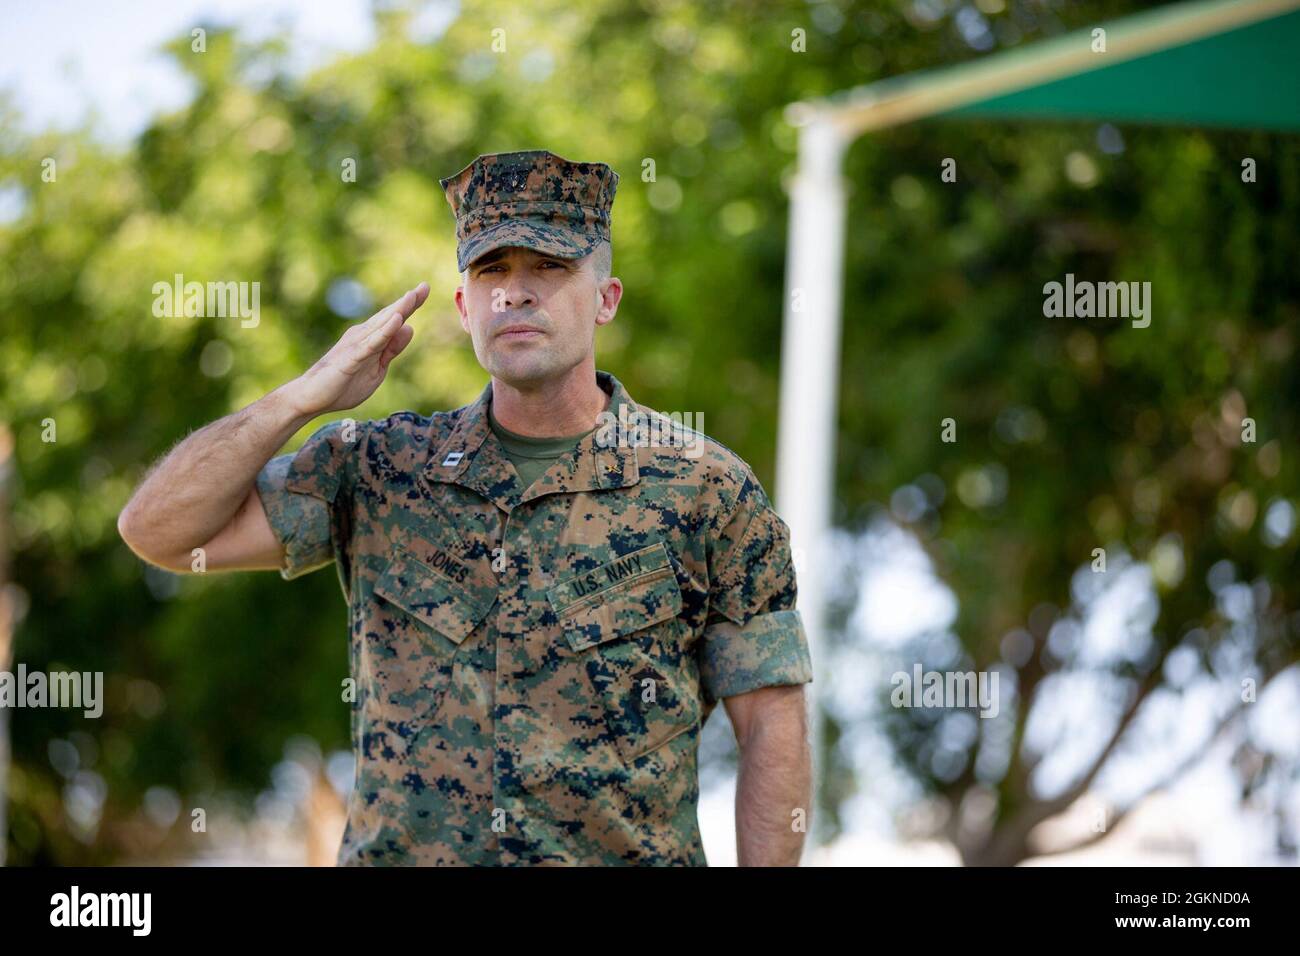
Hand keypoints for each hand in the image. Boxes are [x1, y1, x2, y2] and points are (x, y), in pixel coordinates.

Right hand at [287, 283, 428, 416]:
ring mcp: (356, 345)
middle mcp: (363, 336)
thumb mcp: (377, 369)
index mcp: (370, 338)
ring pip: (381, 326)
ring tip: (412, 296)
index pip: (393, 319)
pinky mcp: (351, 358)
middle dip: (407, 302)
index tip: (425, 288)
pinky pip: (371, 344)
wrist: (311, 398)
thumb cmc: (342, 384)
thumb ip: (392, 349)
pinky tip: (397, 320)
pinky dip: (385, 332)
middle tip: (424, 286)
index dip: (410, 305)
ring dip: (397, 310)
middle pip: (389, 316)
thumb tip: (409, 328)